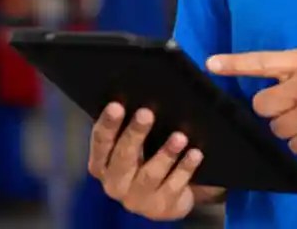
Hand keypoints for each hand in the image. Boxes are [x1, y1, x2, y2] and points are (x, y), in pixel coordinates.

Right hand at [87, 103, 212, 220]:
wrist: (165, 197)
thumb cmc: (145, 158)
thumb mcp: (134, 143)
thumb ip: (130, 122)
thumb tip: (141, 88)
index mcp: (101, 164)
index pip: (101, 141)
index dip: (108, 124)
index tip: (117, 105)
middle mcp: (114, 184)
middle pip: (123, 158)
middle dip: (135, 134)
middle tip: (147, 113)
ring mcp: (137, 199)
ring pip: (150, 175)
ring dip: (165, 154)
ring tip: (179, 136)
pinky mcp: (161, 208)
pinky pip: (174, 187)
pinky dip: (185, 169)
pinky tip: (195, 154)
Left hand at [208, 46, 296, 158]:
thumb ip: (295, 66)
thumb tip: (264, 77)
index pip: (262, 62)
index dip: (234, 64)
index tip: (212, 64)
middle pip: (262, 104)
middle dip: (274, 107)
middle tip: (294, 104)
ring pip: (277, 128)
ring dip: (290, 126)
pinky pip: (295, 146)